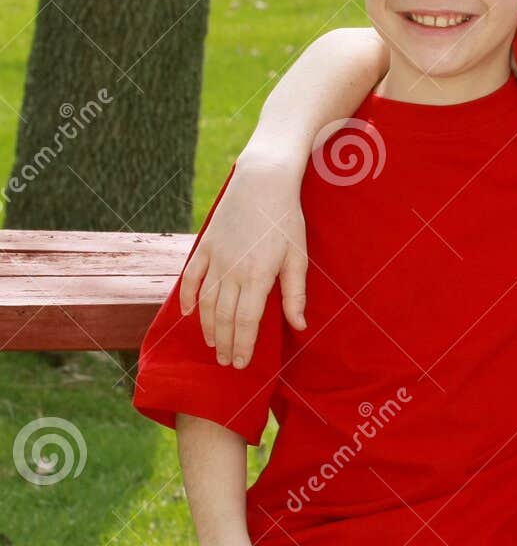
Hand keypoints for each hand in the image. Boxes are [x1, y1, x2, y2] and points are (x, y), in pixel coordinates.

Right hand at [179, 156, 307, 368]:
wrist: (263, 182)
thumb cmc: (287, 220)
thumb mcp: (298, 257)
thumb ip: (296, 294)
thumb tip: (299, 326)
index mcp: (258, 276)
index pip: (247, 321)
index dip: (243, 345)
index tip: (241, 363)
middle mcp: (232, 271)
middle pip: (224, 317)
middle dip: (225, 343)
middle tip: (226, 362)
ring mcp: (215, 258)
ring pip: (206, 302)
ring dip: (208, 327)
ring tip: (213, 345)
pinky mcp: (205, 245)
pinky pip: (191, 277)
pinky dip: (188, 297)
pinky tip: (188, 314)